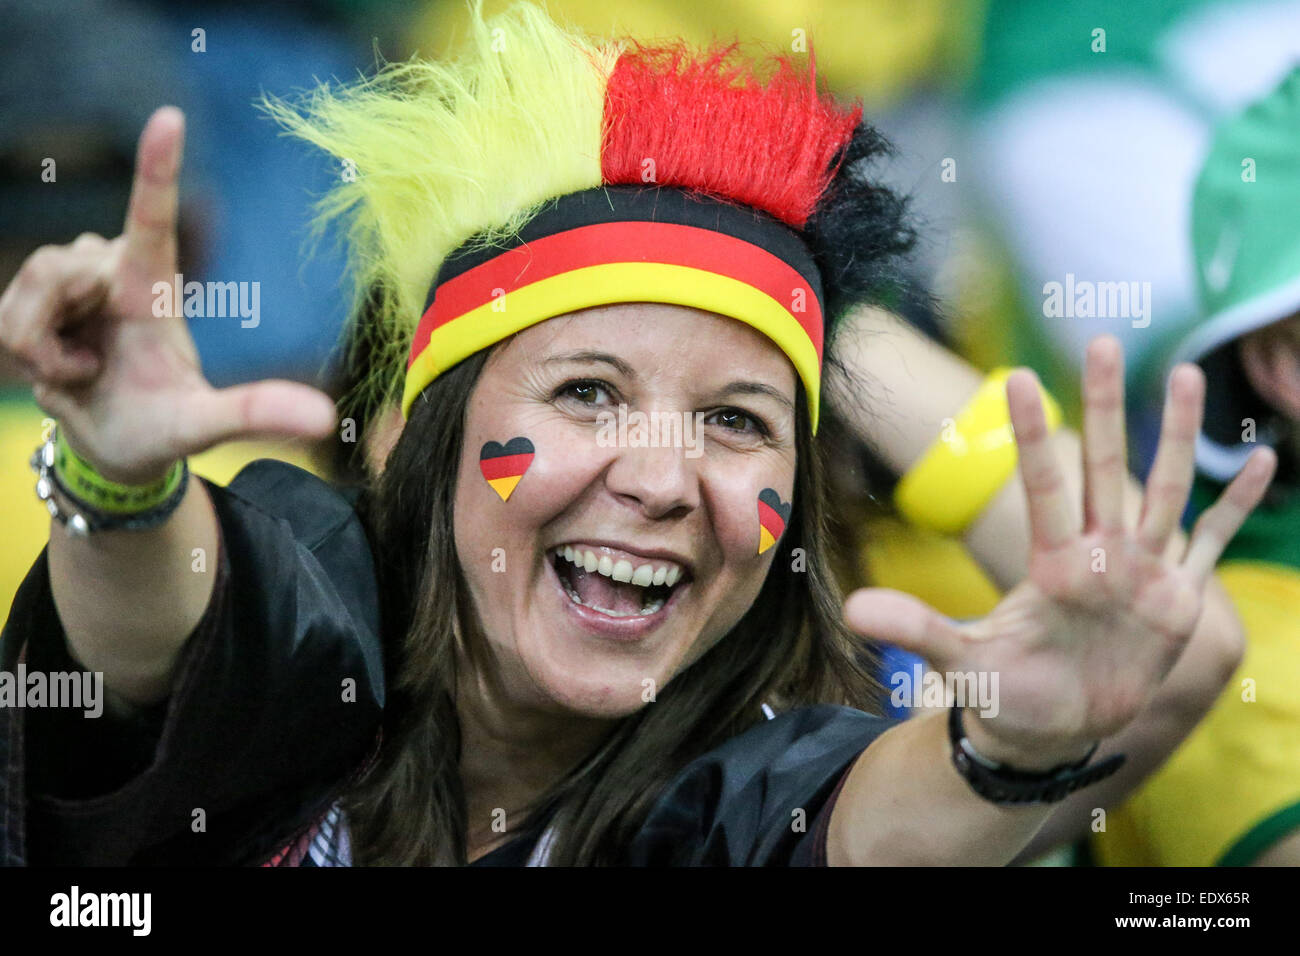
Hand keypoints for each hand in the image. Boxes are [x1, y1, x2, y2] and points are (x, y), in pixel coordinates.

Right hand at [0, 106, 335, 483]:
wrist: (113, 450)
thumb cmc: (162, 430)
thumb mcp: (204, 426)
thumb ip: (254, 414)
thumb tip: (325, 417)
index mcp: (155, 284)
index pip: (153, 217)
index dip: (156, 167)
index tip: (170, 117)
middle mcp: (111, 270)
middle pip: (60, 267)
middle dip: (60, 326)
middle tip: (93, 368)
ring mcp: (69, 282)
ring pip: (29, 290)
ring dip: (45, 346)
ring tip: (82, 369)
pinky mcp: (32, 299)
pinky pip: (7, 318)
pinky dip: (30, 356)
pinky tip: (57, 369)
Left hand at [843, 335, 1275, 769]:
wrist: (1053, 731)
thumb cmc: (1006, 693)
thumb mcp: (963, 662)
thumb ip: (918, 630)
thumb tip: (854, 612)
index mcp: (1053, 563)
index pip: (1044, 486)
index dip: (1034, 436)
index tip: (1017, 379)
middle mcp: (1099, 555)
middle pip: (1106, 468)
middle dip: (1106, 408)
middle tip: (1100, 340)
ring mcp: (1141, 572)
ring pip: (1162, 489)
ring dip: (1175, 435)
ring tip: (1184, 374)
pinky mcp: (1176, 601)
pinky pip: (1212, 543)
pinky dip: (1234, 506)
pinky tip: (1258, 462)